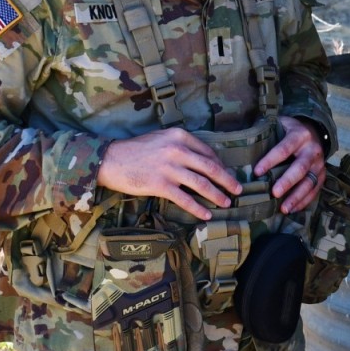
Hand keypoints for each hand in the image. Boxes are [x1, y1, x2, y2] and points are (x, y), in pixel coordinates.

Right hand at [97, 128, 242, 220]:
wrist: (110, 159)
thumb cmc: (136, 149)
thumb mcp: (162, 138)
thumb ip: (182, 145)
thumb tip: (203, 159)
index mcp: (180, 136)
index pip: (208, 153)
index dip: (222, 166)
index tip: (228, 175)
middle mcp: (178, 150)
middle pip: (211, 168)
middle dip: (228, 180)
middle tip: (239, 190)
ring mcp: (169, 168)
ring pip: (202, 184)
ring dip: (217, 195)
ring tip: (226, 203)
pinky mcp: (160, 185)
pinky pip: (185, 199)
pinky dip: (198, 208)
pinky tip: (206, 214)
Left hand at [254, 116, 325, 214]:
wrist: (314, 131)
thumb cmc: (289, 131)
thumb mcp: (281, 125)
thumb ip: (267, 133)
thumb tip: (242, 144)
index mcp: (299, 135)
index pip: (284, 148)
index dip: (270, 160)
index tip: (257, 172)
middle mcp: (312, 149)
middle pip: (300, 167)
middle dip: (287, 181)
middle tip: (274, 193)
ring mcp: (319, 164)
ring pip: (309, 182)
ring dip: (296, 196)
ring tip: (284, 209)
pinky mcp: (322, 175)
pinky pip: (315, 190)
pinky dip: (304, 201)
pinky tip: (292, 209)